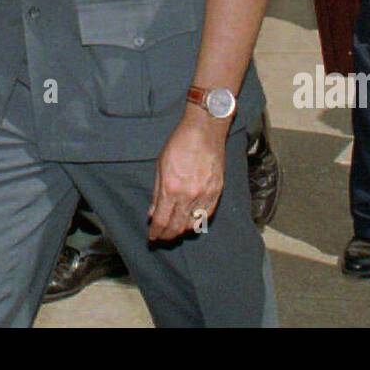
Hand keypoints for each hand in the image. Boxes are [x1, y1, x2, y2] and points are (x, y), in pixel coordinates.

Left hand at [149, 110, 226, 241]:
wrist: (204, 131)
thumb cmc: (179, 144)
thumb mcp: (160, 166)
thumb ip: (157, 193)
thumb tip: (152, 214)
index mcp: (171, 189)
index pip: (162, 220)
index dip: (156, 232)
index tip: (152, 237)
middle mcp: (189, 196)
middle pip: (177, 226)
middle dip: (167, 235)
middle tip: (161, 238)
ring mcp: (205, 195)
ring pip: (193, 224)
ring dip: (182, 231)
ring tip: (174, 231)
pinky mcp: (217, 192)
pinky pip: (207, 215)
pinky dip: (197, 222)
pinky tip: (190, 223)